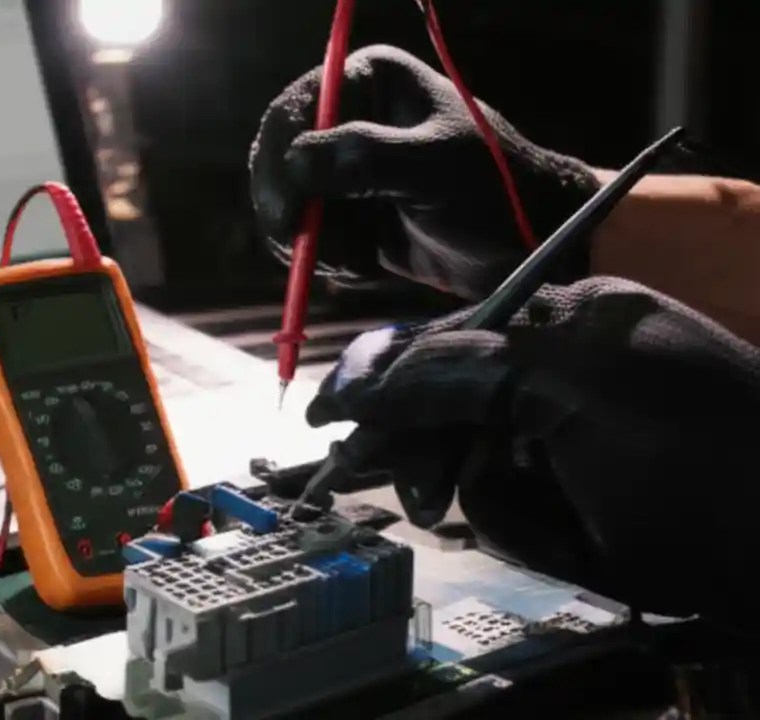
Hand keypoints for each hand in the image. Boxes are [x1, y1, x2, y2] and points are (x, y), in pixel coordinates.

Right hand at [250, 44, 600, 299]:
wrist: (525, 249)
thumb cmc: (496, 192)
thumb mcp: (436, 168)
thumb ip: (366, 157)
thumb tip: (296, 160)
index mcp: (370, 81)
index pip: (294, 110)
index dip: (279, 159)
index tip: (290, 211)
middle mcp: (349, 117)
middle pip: (277, 158)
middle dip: (289, 208)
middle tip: (301, 248)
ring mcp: (343, 168)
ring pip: (287, 204)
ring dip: (312, 241)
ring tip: (356, 257)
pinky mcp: (346, 213)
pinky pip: (307, 236)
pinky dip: (326, 258)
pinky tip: (364, 264)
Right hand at [307, 277, 759, 622]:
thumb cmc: (703, 459)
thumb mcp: (573, 391)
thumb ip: (457, 370)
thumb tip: (360, 373)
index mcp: (564, 325)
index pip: (443, 346)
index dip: (381, 384)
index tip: (327, 422)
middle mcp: (566, 374)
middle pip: (451, 410)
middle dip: (439, 457)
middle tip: (427, 500)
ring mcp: (580, 441)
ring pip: (481, 471)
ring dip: (504, 506)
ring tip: (556, 527)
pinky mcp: (592, 499)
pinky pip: (522, 513)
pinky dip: (537, 535)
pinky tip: (581, 541)